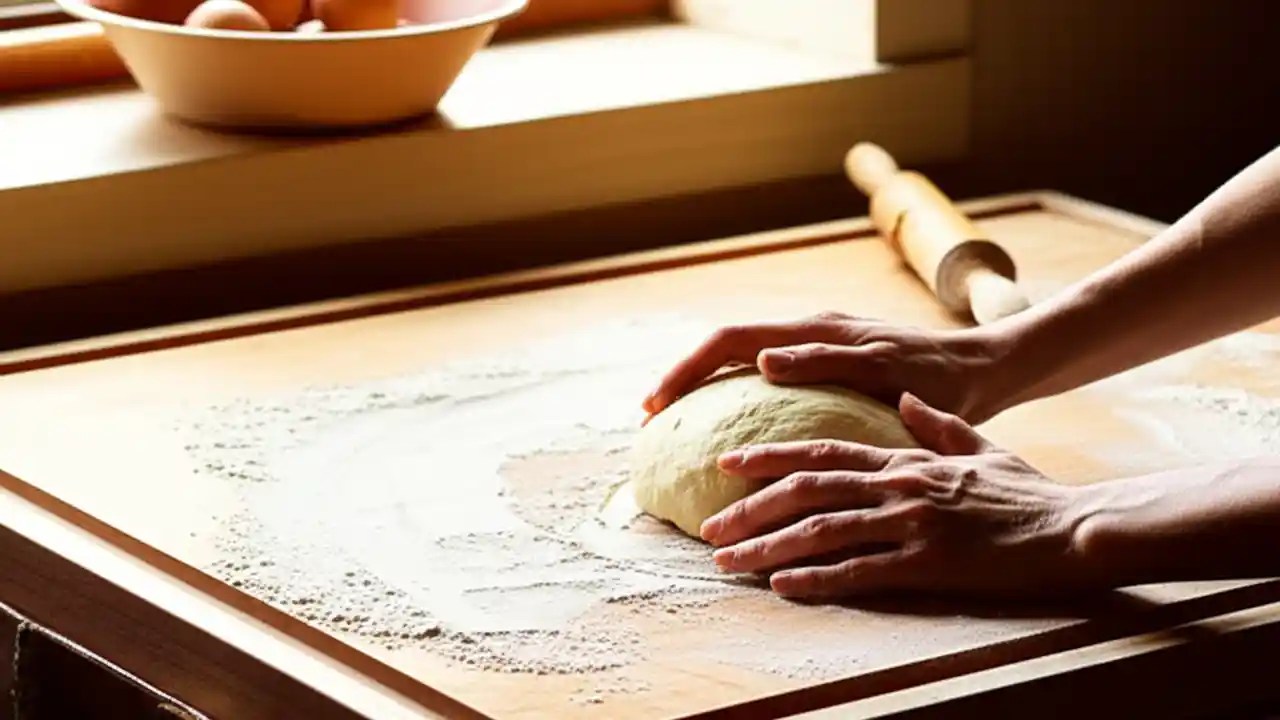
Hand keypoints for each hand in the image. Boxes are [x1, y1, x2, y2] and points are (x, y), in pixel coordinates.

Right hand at [642, 312, 1011, 425]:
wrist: (984, 371)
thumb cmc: (940, 378)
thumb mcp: (887, 372)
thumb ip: (825, 362)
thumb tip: (763, 362)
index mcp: (815, 332)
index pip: (729, 341)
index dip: (686, 370)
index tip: (656, 404)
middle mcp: (808, 332)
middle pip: (724, 347)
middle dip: (682, 378)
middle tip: (651, 419)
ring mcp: (816, 346)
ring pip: (741, 360)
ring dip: (704, 385)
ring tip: (677, 424)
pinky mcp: (826, 364)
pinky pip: (765, 375)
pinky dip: (735, 394)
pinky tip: (729, 426)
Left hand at [699, 394, 1096, 599]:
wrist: (1074, 528)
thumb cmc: (1028, 492)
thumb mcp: (980, 447)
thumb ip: (935, 425)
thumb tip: (905, 401)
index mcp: (905, 458)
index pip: (822, 451)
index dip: (770, 457)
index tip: (728, 464)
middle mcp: (899, 485)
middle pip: (807, 489)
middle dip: (751, 508)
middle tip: (710, 526)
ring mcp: (912, 524)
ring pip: (821, 530)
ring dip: (768, 547)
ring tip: (728, 562)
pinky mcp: (929, 564)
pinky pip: (860, 571)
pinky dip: (816, 579)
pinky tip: (783, 587)